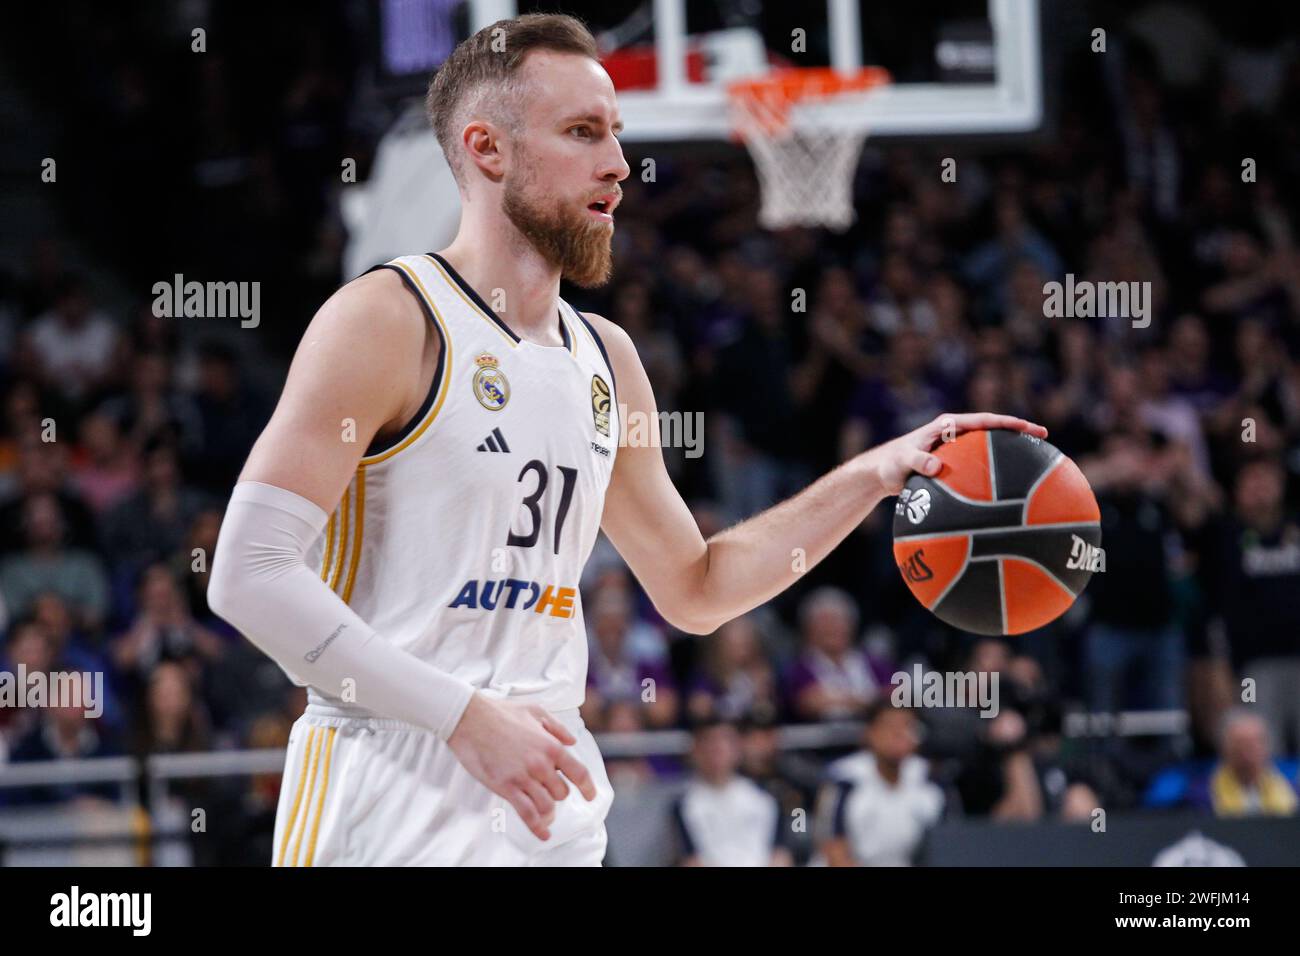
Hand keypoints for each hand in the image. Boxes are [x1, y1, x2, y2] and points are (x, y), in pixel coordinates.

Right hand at [447, 694, 596, 840]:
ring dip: (548, 810)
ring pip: (547, 805)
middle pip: (561, 792)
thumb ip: (557, 728)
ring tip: (545, 812)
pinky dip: (538, 827)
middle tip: (548, 791)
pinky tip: (544, 834)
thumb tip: (572, 742)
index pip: (578, 773)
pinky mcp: (506, 788)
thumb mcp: (535, 711)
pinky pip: (527, 814)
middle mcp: (541, 764)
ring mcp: (523, 778)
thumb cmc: (501, 712)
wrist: (470, 719)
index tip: (591, 796)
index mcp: (551, 746)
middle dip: (557, 794)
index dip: (588, 788)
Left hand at [861, 412, 1047, 495]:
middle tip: (1044, 437)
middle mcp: (956, 433)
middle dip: (1019, 431)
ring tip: (1037, 461)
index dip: (1008, 422)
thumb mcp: (902, 462)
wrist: (882, 472)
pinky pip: (981, 465)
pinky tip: (1010, 488)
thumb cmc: (891, 464)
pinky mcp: (956, 463)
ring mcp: (958, 447)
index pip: (984, 420)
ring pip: (990, 447)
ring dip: (1010, 451)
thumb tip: (935, 466)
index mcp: (948, 426)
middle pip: (994, 430)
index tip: (1029, 427)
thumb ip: (916, 462)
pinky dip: (996, 472)